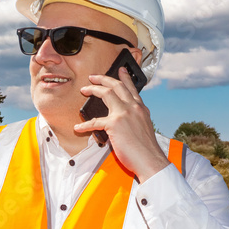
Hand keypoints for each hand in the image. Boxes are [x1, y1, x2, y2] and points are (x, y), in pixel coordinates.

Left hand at [74, 67, 169, 182]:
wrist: (150, 159)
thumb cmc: (145, 149)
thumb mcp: (143, 128)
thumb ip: (133, 119)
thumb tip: (120, 120)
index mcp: (141, 109)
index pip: (132, 89)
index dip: (125, 77)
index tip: (120, 69)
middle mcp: (134, 107)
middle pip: (117, 86)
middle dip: (103, 78)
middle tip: (93, 77)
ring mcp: (125, 113)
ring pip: (107, 93)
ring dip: (93, 89)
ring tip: (84, 90)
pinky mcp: (115, 123)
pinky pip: (95, 121)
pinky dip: (84, 125)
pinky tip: (78, 127)